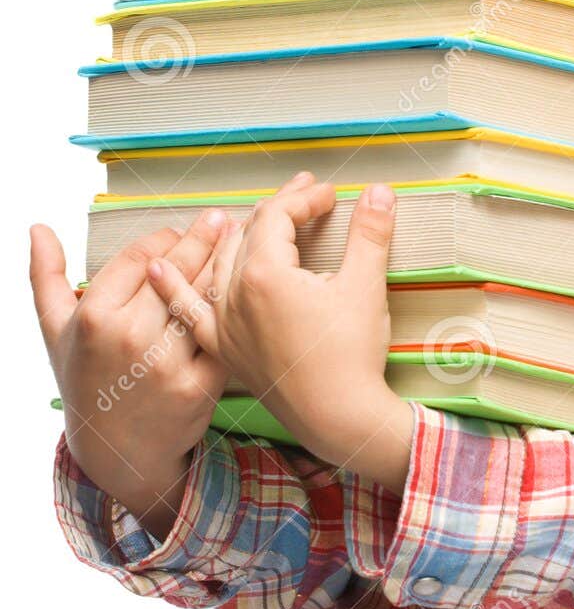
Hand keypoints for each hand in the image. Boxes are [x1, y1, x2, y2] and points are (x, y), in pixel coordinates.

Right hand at [30, 208, 229, 530]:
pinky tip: (247, 291)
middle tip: (221, 219)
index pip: (139, 255)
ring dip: (225, 266)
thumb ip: (46, 277)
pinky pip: (223, 335)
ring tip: (240, 242)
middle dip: (203, 238)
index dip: (164, 237)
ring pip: (203, 298)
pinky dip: (236, 311)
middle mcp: (128, 337)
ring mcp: (165, 363)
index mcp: (93, 317)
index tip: (177, 232)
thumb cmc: (87, 383)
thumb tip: (38, 228)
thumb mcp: (55, 332)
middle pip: (176, 270)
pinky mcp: (199, 385)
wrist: (118, 453)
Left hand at [146, 173, 414, 490]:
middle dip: (279, 210)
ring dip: (237, 235)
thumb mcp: (365, 286)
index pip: (278, 216)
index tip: (330, 195)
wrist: (339, 418)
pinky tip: (158, 269)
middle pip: (248, 233)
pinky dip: (174, 287)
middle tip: (307, 198)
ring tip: (256, 221)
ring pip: (219, 263)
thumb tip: (380, 191)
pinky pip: (188, 311)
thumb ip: (370, 233)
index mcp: (265, 274)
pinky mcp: (224, 348)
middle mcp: (234, 295)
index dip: (305, 198)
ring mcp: (224, 323)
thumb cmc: (352, 356)